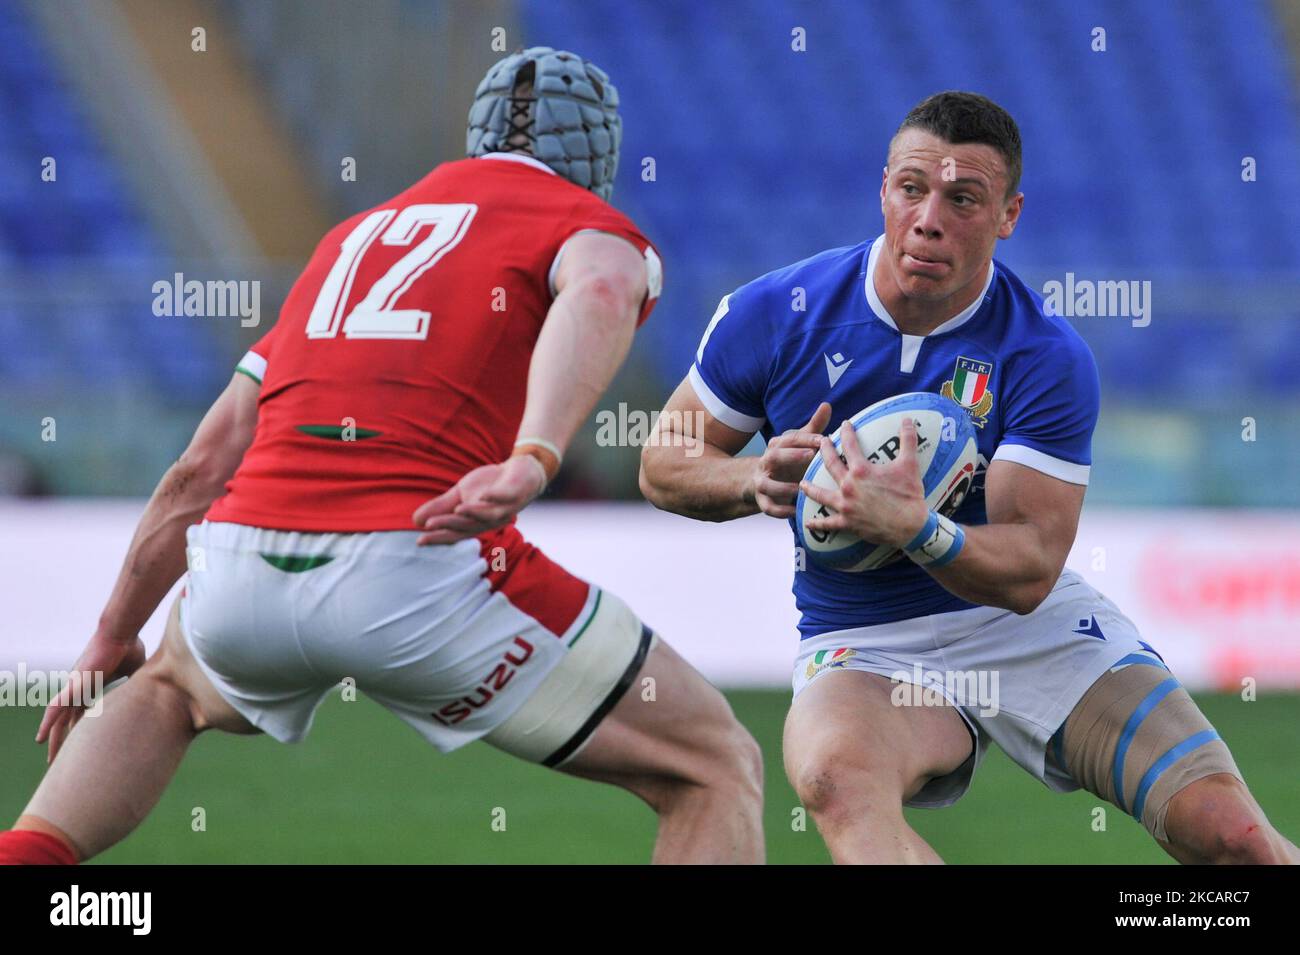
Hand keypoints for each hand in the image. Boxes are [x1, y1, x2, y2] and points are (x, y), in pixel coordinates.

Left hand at [36, 633, 145, 763]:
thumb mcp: (137, 671)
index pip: (81, 713)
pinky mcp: (74, 685)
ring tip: (50, 760)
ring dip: (54, 739)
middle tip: (58, 759)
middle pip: (67, 720)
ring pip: (58, 719)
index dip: (78, 729)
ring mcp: (74, 687)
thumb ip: (139, 685)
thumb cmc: (130, 646)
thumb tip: (158, 694)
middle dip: (63, 740)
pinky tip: (41, 739)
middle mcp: (79, 688)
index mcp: (92, 686)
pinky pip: (56, 708)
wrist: (122, 632)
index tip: (77, 745)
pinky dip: (48, 723)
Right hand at [413, 455, 546, 544]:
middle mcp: (489, 520)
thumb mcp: (461, 495)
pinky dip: (496, 497)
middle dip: (449, 525)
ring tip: (457, 509)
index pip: (455, 532)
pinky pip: (506, 496)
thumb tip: (416, 520)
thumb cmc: (488, 487)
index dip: (438, 537)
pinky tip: (486, 495)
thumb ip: (442, 506)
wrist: (518, 472)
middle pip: (468, 526)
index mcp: (475, 522)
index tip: (419, 541)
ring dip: (474, 513)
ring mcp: (504, 508)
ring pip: (489, 515)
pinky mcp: (515, 494)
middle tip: (430, 525)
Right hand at [748, 402, 832, 518]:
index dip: (805, 439)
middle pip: (774, 456)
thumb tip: (826, 405)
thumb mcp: (800, 443)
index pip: (790, 439)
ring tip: (800, 490)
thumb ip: (814, 427)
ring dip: (783, 487)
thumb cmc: (789, 459)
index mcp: (777, 446)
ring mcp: (762, 481)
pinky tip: (794, 511)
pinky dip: (780, 510)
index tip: (823, 439)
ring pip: (767, 484)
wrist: (761, 480)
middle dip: (791, 456)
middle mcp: (766, 462)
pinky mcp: (762, 500)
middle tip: (810, 456)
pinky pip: (768, 507)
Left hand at [801, 417, 928, 546]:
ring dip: (810, 488)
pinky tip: (808, 523)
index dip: (846, 432)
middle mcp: (848, 485)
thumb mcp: (909, 465)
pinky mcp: (847, 523)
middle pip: (830, 464)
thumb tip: (909, 419)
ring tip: (802, 483)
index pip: (850, 445)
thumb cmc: (909, 495)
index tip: (844, 424)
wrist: (909, 526)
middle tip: (820, 443)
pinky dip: (817, 524)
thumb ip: (908, 440)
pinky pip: (828, 524)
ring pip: (821, 495)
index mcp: (861, 470)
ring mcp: (845, 505)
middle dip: (824, 451)